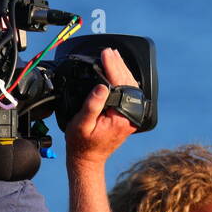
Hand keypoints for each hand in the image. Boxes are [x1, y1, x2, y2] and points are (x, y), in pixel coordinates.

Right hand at [64, 48, 138, 169]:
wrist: (87, 159)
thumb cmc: (81, 144)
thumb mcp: (81, 124)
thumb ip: (92, 105)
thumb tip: (102, 87)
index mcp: (121, 118)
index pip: (120, 85)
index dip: (112, 67)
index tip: (105, 54)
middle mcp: (130, 116)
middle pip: (128, 83)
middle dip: (118, 65)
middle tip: (109, 52)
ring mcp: (130, 115)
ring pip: (130, 87)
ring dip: (121, 70)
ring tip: (112, 56)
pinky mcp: (127, 114)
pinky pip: (127, 93)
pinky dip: (122, 79)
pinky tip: (116, 71)